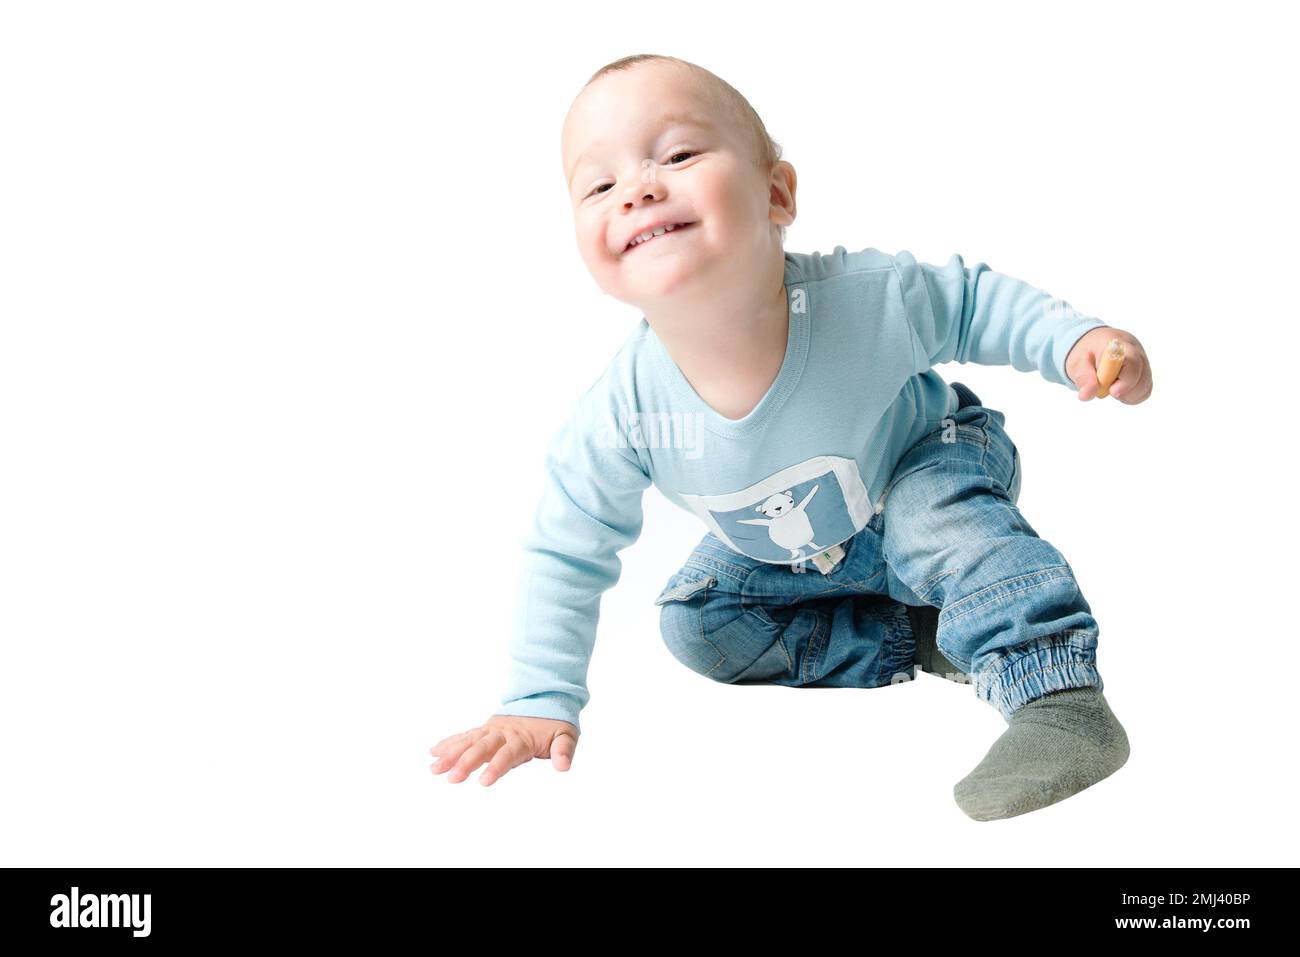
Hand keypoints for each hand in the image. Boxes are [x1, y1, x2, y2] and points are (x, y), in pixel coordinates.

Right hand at [430, 714, 578, 785]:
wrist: (547, 697)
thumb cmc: (556, 722)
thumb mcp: (567, 735)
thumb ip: (564, 751)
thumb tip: (563, 767)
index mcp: (522, 738)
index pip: (507, 755)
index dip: (495, 767)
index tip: (482, 781)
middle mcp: (503, 733)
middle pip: (482, 748)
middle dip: (466, 763)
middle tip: (451, 778)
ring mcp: (492, 730)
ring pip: (468, 741)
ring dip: (451, 754)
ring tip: (434, 768)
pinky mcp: (485, 729)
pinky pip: (465, 736)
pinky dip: (450, 743)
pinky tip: (434, 752)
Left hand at [1066, 326, 1152, 403]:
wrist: (1095, 346)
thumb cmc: (1086, 354)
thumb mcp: (1077, 364)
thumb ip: (1083, 378)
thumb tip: (1086, 395)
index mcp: (1118, 345)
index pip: (1131, 361)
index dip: (1125, 380)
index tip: (1113, 392)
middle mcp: (1135, 351)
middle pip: (1142, 376)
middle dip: (1124, 390)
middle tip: (1108, 390)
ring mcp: (1143, 362)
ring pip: (1145, 386)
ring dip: (1127, 395)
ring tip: (1111, 388)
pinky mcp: (1145, 372)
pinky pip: (1145, 390)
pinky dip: (1131, 396)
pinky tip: (1119, 390)